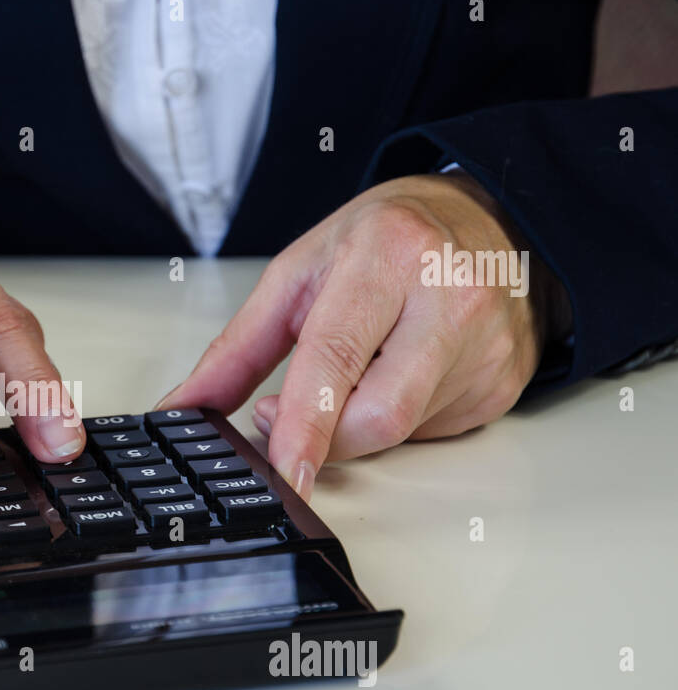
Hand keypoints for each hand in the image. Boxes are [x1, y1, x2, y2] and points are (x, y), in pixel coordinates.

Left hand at [162, 173, 569, 499]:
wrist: (489, 217)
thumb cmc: (385, 238)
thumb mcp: (298, 272)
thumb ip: (236, 347)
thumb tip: (185, 407)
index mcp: (390, 255)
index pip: (336, 358)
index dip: (305, 426)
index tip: (286, 473)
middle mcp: (452, 297)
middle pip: (377, 416)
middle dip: (325, 435)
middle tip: (300, 411)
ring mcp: (488, 345)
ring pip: (401, 430)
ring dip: (360, 418)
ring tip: (369, 361)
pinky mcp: (505, 383)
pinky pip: (430, 430)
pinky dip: (400, 413)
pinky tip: (407, 368)